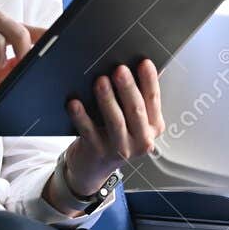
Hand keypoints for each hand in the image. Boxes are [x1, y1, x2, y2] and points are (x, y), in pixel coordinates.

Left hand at [62, 59, 164, 194]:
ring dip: (107, 100)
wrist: (93, 166)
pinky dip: (81, 116)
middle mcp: (141, 140)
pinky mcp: (97, 152)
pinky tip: (74, 103)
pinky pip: (88, 131)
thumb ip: (139, 95)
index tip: (144, 63)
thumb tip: (145, 63)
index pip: (153, 101)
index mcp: (153, 127)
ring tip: (100, 81)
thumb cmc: (114, 134)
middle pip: (135, 111)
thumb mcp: (133, 119)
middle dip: (128, 88)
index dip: (149, 81)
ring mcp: (120, 149)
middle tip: (119, 69)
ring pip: (115, 122)